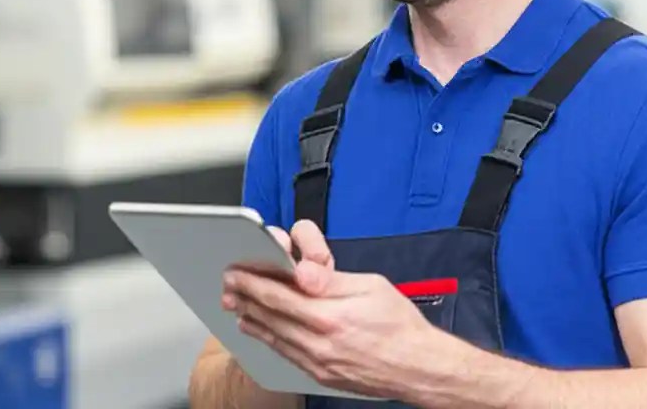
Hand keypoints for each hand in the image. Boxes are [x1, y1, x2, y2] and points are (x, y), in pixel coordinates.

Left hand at [221, 220, 440, 400]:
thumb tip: (301, 272)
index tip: (237, 273)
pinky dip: (268, 340)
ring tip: (235, 307)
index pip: (278, 295)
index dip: (252, 283)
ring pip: (273, 338)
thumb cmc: (400, 326)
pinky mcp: (321, 375)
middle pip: (270, 317)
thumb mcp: (370, 286)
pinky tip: (260, 331)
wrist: (418, 367)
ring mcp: (318, 362)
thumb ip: (330, 279)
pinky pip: (286, 355)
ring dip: (251, 319)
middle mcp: (319, 342)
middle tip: (228, 287)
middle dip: (244, 299)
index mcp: (330, 316)